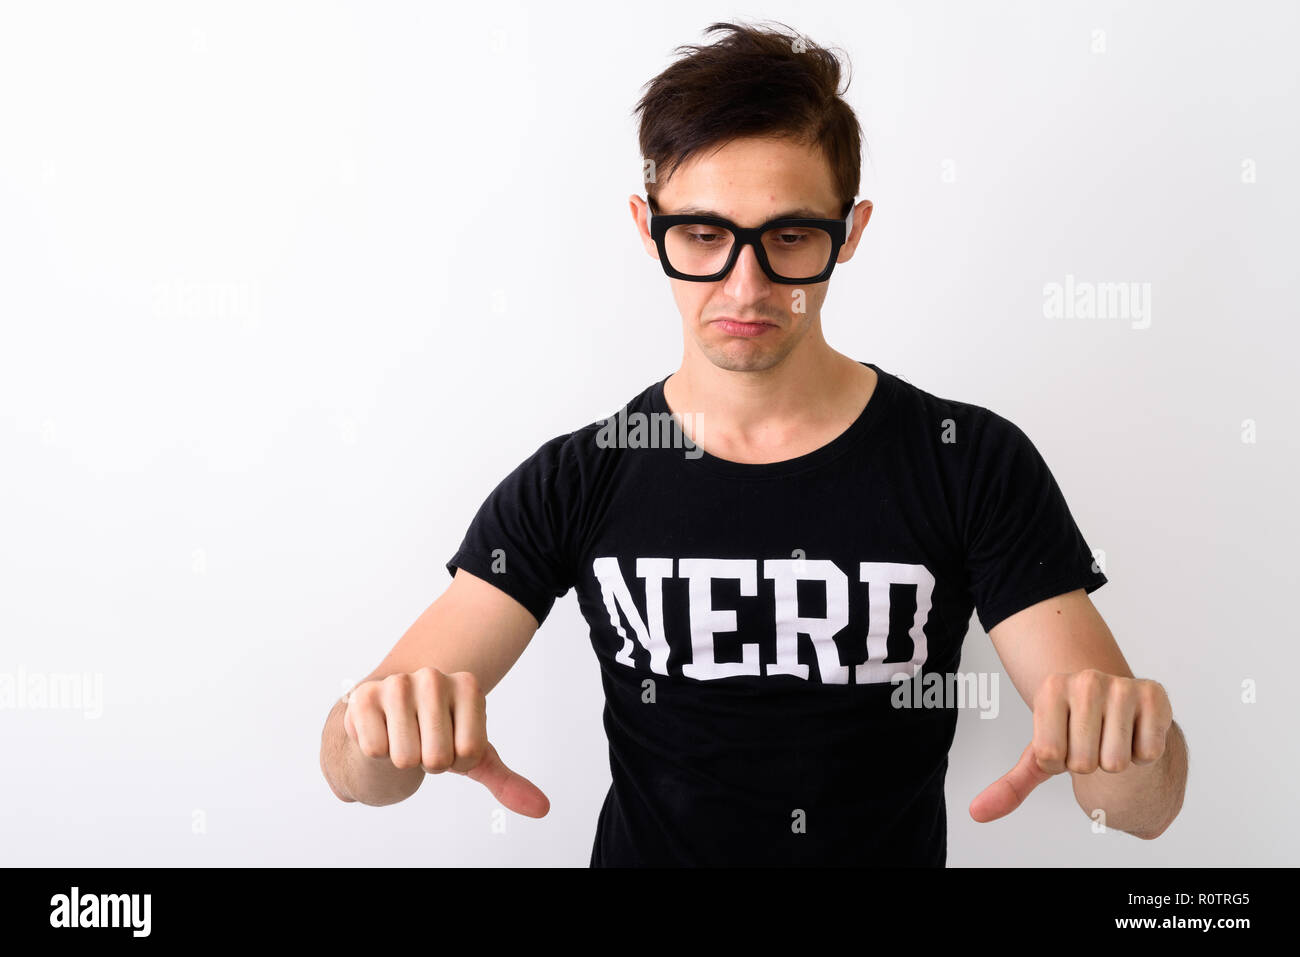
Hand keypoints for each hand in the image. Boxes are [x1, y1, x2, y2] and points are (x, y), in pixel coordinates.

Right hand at [343, 667, 549, 816]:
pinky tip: (380, 733)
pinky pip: (376, 750)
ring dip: (402, 759)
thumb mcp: (474, 758)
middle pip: (438, 758)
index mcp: (468, 685)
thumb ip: (507, 781)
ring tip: (403, 739)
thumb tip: (542, 809)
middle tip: (423, 745)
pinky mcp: (364, 696)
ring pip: (405, 757)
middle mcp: (434, 676)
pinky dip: (377, 752)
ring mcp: (398, 683)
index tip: (450, 744)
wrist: (386, 723)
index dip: (457, 762)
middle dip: (430, 763)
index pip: (470, 753)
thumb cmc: (436, 738)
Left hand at [969, 669, 1171, 822]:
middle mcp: (1085, 679)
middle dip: (1088, 764)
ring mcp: (1121, 684)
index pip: (1050, 757)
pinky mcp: (1154, 694)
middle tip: (1092, 744)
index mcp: (1050, 688)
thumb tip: (977, 812)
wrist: (1119, 711)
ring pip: (1117, 762)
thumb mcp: (1041, 757)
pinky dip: (1144, 755)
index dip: (1059, 763)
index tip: (1065, 745)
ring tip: (1112, 739)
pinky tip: (1135, 734)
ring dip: (1116, 761)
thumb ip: (1011, 785)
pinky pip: (1149, 752)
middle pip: (1084, 762)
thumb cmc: (1074, 735)